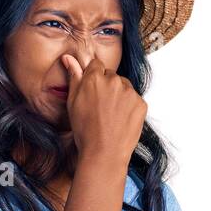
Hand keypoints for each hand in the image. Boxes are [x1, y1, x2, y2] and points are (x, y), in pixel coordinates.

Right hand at [61, 52, 146, 166]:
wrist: (104, 153)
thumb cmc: (85, 130)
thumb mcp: (73, 102)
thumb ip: (74, 77)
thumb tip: (69, 58)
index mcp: (94, 78)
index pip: (96, 64)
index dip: (93, 77)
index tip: (93, 90)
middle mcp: (113, 80)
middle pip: (111, 75)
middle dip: (107, 85)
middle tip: (101, 106)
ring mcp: (129, 92)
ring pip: (124, 86)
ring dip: (119, 95)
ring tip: (111, 114)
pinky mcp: (141, 103)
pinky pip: (134, 99)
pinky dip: (129, 106)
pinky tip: (120, 119)